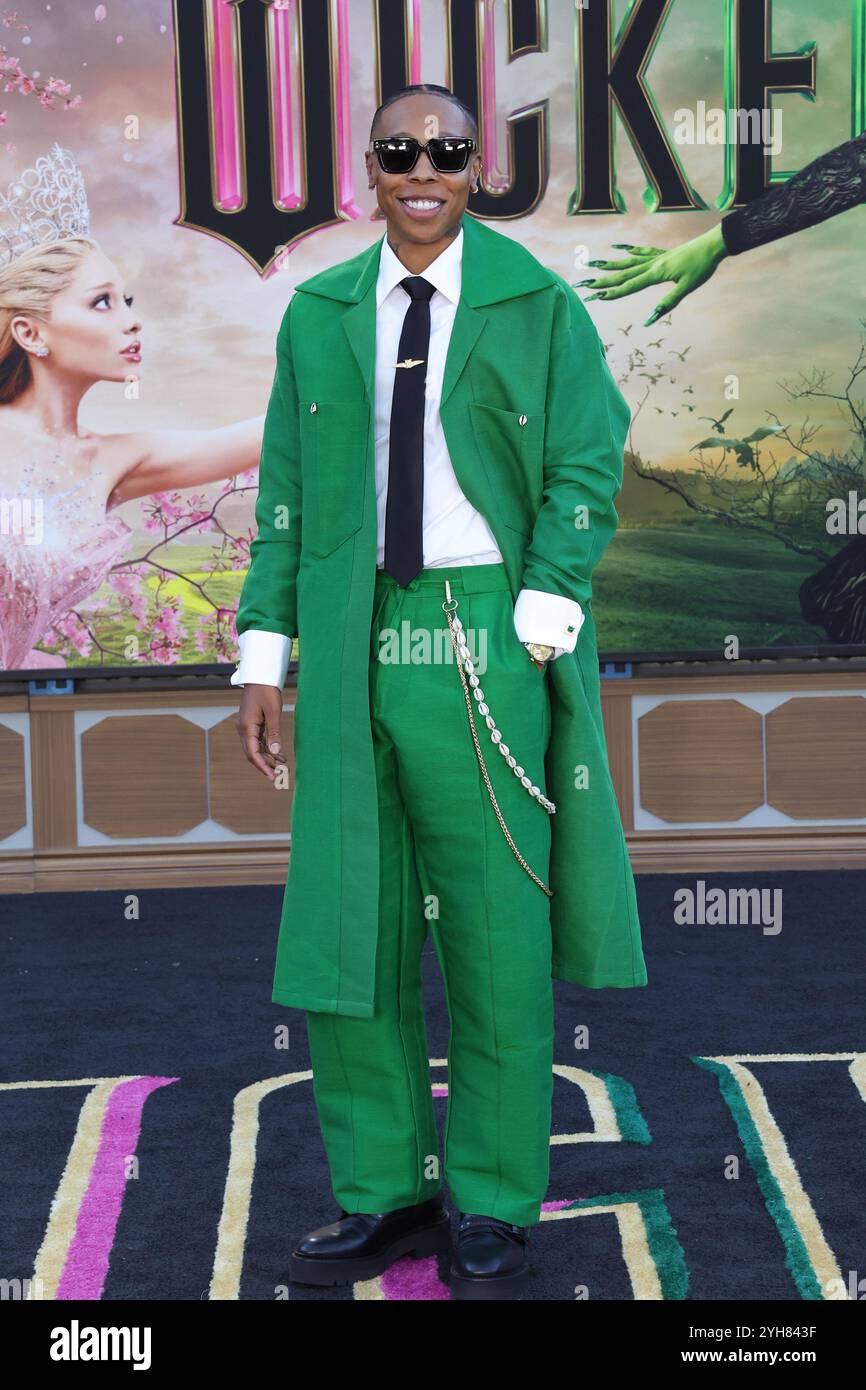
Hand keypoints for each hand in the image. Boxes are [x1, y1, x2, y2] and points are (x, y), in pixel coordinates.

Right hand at [236, 683, 286, 781]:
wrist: (259, 676)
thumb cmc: (266, 691)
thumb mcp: (273, 712)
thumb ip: (274, 733)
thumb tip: (276, 752)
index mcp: (246, 727)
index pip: (252, 753)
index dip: (262, 766)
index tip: (272, 776)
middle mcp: (243, 729)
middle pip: (252, 753)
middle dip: (265, 765)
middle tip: (279, 775)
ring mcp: (246, 727)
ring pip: (255, 748)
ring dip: (268, 758)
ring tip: (283, 766)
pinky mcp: (251, 724)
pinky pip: (257, 741)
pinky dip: (267, 748)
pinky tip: (278, 754)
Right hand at [577, 224, 728, 322]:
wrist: (713, 244)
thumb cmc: (702, 267)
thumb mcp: (686, 288)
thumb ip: (667, 304)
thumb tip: (649, 320)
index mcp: (656, 274)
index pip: (630, 286)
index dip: (613, 293)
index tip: (596, 297)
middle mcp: (651, 264)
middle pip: (622, 274)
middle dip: (602, 280)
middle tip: (583, 284)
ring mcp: (655, 258)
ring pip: (627, 263)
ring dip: (608, 265)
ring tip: (591, 264)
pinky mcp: (661, 254)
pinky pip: (640, 252)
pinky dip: (627, 251)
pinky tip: (618, 249)